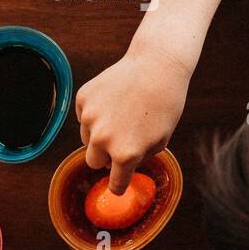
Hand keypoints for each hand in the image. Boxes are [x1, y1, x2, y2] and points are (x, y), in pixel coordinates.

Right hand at [75, 43, 190, 192]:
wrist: (157, 65)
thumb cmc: (165, 104)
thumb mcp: (161, 140)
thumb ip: (139, 158)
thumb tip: (118, 166)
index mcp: (126, 154)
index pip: (115, 184)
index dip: (119, 184)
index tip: (119, 183)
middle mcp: (103, 138)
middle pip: (94, 162)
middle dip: (105, 158)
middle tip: (120, 142)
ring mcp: (90, 117)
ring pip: (87, 138)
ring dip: (99, 133)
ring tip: (122, 114)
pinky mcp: (83, 98)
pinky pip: (84, 115)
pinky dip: (95, 112)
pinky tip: (114, 99)